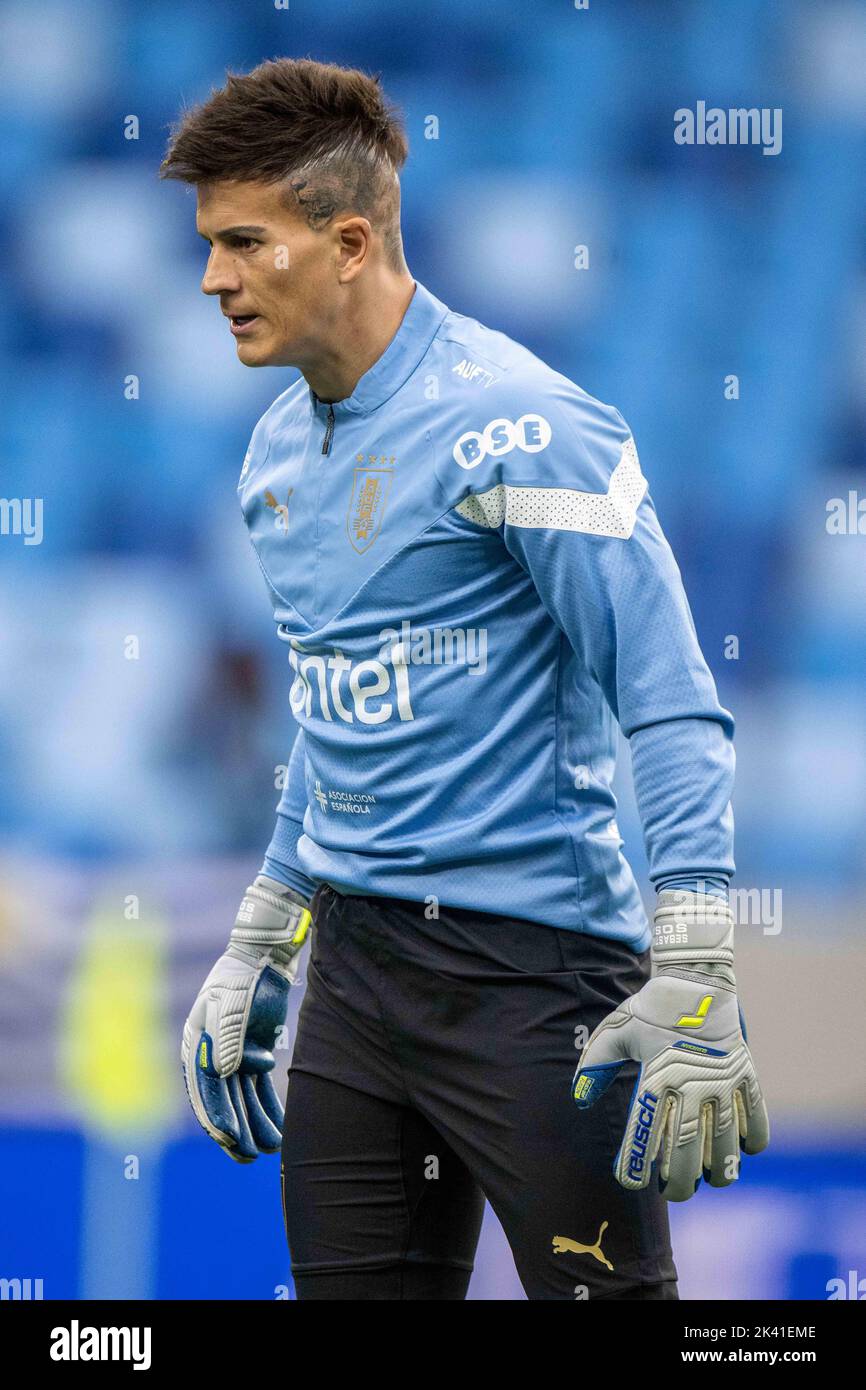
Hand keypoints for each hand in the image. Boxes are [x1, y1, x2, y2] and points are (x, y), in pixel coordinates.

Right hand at [181, 876, 310, 1161]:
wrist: (263, 956)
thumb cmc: (244, 978)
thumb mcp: (232, 1005)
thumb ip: (228, 1038)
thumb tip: (224, 1073)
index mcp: (197, 1045)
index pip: (206, 1090)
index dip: (217, 1117)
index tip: (232, 1140)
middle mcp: (211, 1055)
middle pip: (223, 1101)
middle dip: (237, 1131)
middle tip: (251, 1157)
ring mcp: (233, 1055)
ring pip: (243, 1099)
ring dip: (255, 1123)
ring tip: (270, 1149)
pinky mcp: (253, 1052)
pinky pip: (258, 1087)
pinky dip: (267, 1107)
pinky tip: (279, 1127)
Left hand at [572, 890, 768, 1201]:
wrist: (695, 977)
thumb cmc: (650, 1007)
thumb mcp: (615, 1031)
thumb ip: (594, 1066)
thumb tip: (579, 1100)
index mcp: (655, 1075)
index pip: (643, 1131)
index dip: (635, 1161)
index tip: (630, 1180)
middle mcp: (689, 1083)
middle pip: (686, 1145)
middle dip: (680, 1178)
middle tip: (674, 1192)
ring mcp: (721, 1078)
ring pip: (724, 1137)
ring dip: (720, 1166)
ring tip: (713, 1182)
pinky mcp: (745, 1071)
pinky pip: (755, 1112)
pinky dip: (754, 1135)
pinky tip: (745, 1151)